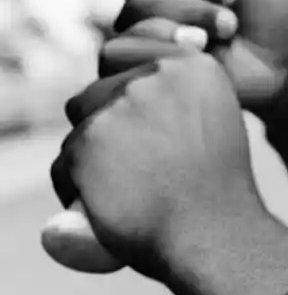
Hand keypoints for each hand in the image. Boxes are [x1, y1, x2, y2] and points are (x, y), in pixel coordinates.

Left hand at [50, 52, 265, 281]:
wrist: (212, 231)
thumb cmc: (217, 188)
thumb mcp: (216, 119)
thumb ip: (178, 94)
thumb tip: (153, 72)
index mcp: (193, 66)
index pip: (130, 63)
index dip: (130, 100)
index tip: (151, 134)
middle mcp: (156, 75)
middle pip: (99, 94)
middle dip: (109, 129)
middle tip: (143, 167)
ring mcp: (120, 105)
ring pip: (80, 129)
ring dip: (92, 159)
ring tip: (129, 189)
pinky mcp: (88, 140)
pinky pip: (64, 165)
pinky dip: (77, 191)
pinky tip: (109, 206)